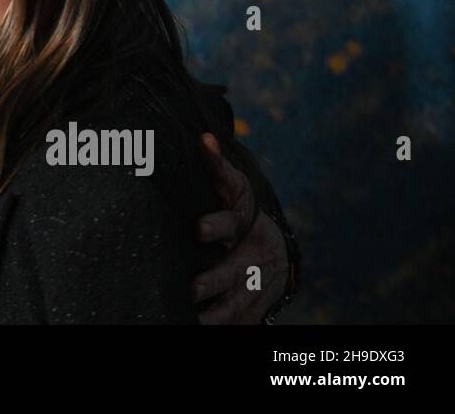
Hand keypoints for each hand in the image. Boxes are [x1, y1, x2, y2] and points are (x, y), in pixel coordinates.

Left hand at [190, 133, 289, 322]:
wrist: (276, 251)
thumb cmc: (243, 214)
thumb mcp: (236, 190)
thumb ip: (218, 167)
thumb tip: (203, 138)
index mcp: (244, 224)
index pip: (231, 222)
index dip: (215, 225)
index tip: (198, 228)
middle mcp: (251, 257)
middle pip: (231, 271)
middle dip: (211, 280)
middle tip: (190, 287)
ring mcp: (254, 286)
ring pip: (235, 304)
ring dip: (216, 313)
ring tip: (194, 318)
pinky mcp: (253, 308)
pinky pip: (240, 323)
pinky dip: (225, 328)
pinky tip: (200, 327)